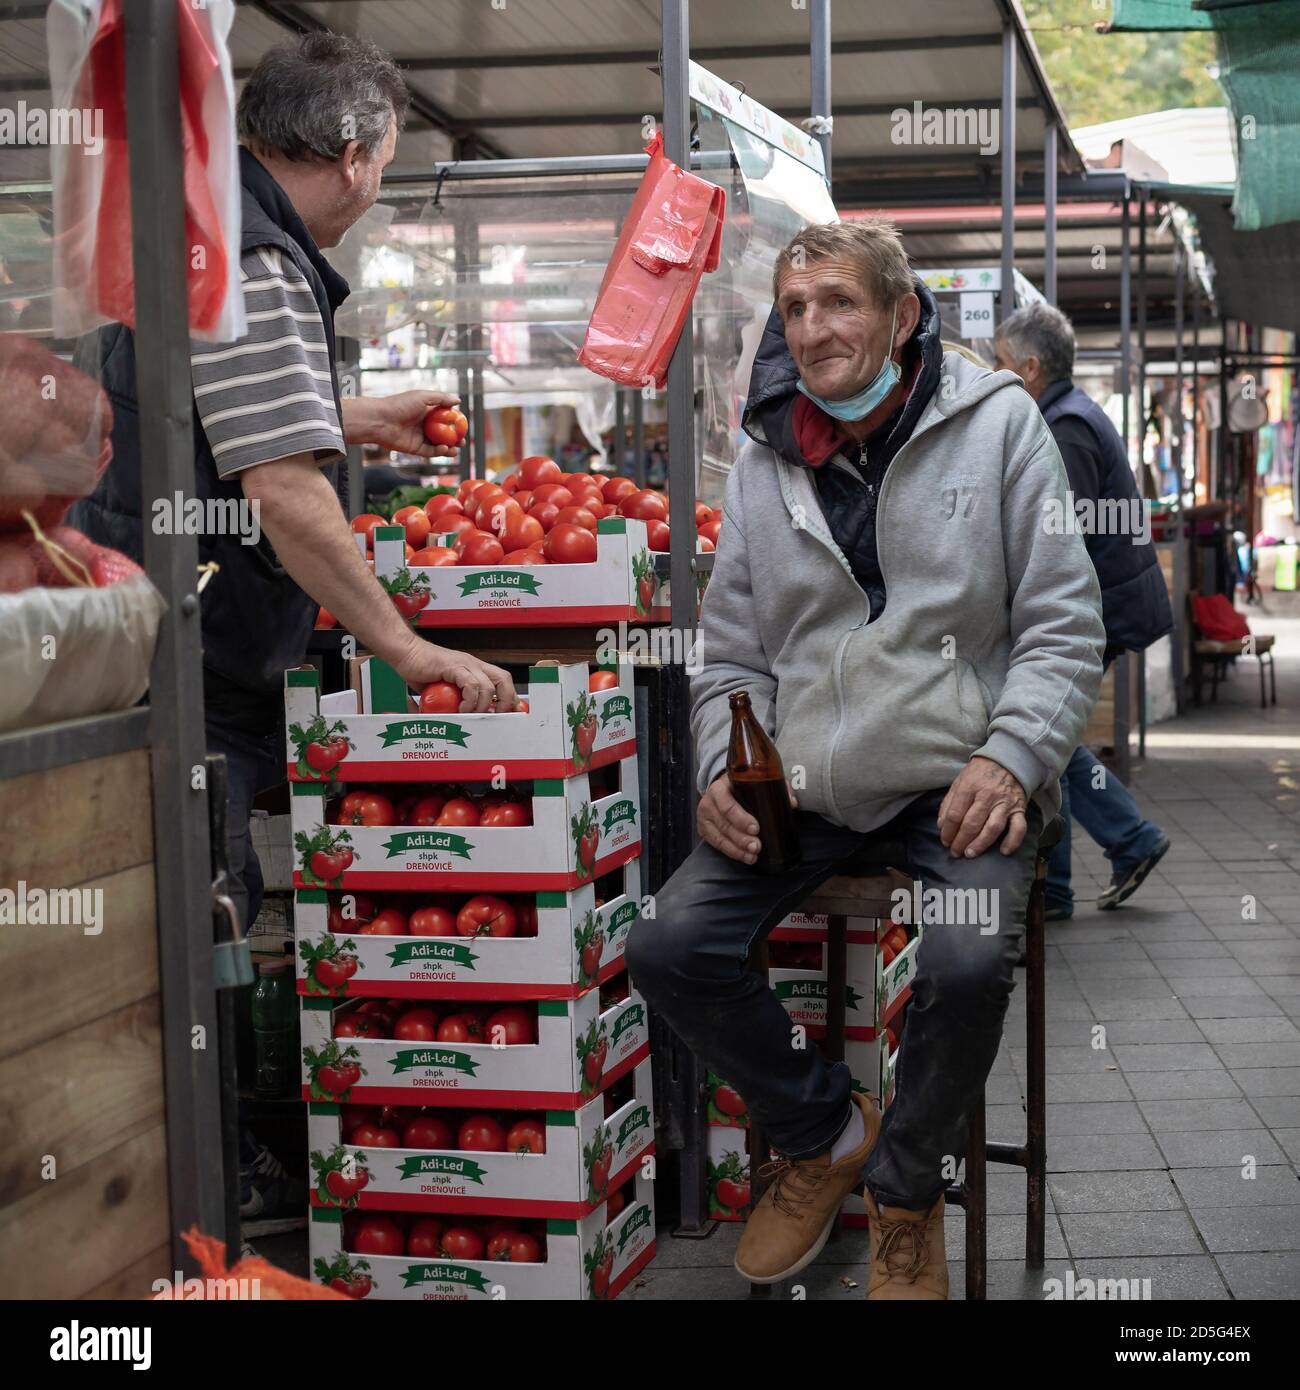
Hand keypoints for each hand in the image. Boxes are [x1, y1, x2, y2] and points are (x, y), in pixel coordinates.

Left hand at [350, 390, 462, 458]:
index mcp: (426, 411)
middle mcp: (423, 425)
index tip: (464, 424)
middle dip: (455, 438)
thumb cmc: (399, 405)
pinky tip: (445, 450)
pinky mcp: (415, 448)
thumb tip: (458, 400)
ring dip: (450, 447)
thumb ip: (441, 398)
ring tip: (458, 447)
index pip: (444, 417)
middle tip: (463, 440)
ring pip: (438, 444)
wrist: (380, 420)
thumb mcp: (422, 397)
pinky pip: (430, 452)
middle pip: (443, 433)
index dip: (455, 421)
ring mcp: (419, 437)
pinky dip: (439, 452)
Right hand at [392, 638, 516, 712]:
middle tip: (494, 717)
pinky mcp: (453, 666)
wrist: (405, 653)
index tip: (506, 716)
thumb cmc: (421, 670)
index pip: (503, 681)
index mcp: (476, 669)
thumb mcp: (444, 691)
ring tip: (470, 715)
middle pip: (504, 680)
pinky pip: (470, 684)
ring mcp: (465, 664)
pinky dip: (469, 700)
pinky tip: (461, 709)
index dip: (509, 699)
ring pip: (488, 685)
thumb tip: (461, 724)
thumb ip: (454, 703)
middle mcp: (474, 665)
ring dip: (482, 706)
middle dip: (504, 702)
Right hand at [697, 773, 797, 863]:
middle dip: (741, 838)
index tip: (756, 828)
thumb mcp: (756, 780)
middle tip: (757, 846)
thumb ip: (775, 787)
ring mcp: (705, 818)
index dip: (740, 818)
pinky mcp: (704, 830)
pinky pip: (717, 845)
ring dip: (737, 849)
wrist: (722, 789)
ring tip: (753, 855)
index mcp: (719, 788)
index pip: (727, 804)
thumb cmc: (741, 786)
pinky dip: (731, 852)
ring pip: (720, 837)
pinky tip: (744, 857)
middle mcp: (708, 802)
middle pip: (724, 824)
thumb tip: (791, 803)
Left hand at [938, 756, 1027, 857]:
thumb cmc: (979, 773)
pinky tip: (1004, 852)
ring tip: (970, 854)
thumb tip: (941, 825)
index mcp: (969, 787)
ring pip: (993, 828)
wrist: (1008, 760)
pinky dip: (1013, 841)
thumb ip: (949, 802)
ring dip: (980, 844)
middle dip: (960, 841)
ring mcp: (1005, 803)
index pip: (955, 814)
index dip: (948, 831)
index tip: (945, 841)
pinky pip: (1019, 827)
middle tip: (955, 852)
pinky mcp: (1020, 809)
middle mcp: (987, 795)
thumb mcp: (959, 781)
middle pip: (972, 823)